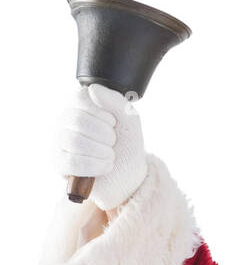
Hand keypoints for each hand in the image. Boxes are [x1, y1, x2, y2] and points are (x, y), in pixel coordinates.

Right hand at [55, 83, 147, 210]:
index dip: (102, 113)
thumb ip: (116, 101)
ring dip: (102, 151)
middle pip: (77, 120)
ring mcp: (59, 141)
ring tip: (110, 155)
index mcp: (80, 105)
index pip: (79, 98)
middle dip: (104, 135)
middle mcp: (65, 120)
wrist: (129, 175)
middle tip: (113, 142)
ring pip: (74, 141)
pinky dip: (94, 165)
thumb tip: (93, 89)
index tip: (113, 123)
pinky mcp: (59, 163)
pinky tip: (104, 166)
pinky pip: (71, 162)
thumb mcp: (129, 120)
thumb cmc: (126, 144)